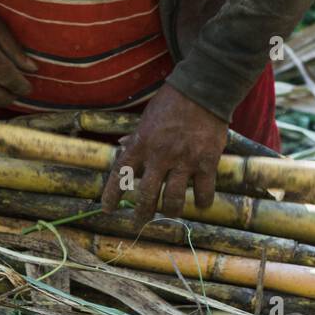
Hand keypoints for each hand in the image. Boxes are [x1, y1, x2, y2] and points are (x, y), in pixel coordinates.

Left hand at [99, 84, 227, 227]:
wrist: (202, 91)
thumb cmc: (171, 103)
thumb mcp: (146, 118)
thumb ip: (136, 137)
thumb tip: (121, 145)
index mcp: (141, 144)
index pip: (120, 175)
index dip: (112, 195)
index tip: (107, 209)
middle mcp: (160, 156)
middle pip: (147, 195)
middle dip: (142, 214)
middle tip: (140, 222)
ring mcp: (184, 161)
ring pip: (174, 200)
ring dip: (171, 211)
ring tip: (170, 213)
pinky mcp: (206, 162)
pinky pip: (204, 191)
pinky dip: (202, 202)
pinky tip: (201, 204)